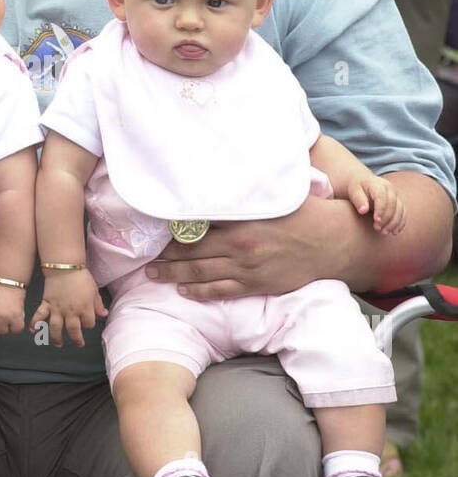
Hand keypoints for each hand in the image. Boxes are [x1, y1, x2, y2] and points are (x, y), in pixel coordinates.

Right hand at [31, 269, 106, 346]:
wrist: (64, 266)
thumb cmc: (81, 277)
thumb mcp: (94, 290)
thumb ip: (98, 304)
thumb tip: (104, 314)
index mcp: (85, 308)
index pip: (89, 324)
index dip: (89, 324)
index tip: (87, 322)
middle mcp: (71, 311)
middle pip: (74, 330)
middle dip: (77, 339)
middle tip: (78, 344)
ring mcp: (58, 309)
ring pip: (56, 328)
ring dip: (56, 338)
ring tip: (58, 344)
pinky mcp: (47, 303)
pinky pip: (39, 315)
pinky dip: (35, 323)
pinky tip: (33, 331)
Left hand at [143, 200, 336, 301]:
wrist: (331, 241)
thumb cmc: (303, 213)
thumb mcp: (272, 196)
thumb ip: (244, 194)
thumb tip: (215, 183)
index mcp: (242, 220)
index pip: (198, 225)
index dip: (173, 229)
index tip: (154, 229)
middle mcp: (240, 246)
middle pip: (192, 252)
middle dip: (166, 255)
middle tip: (145, 257)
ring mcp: (247, 268)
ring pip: (201, 274)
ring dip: (174, 275)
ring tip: (153, 274)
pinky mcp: (256, 285)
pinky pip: (221, 291)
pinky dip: (199, 292)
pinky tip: (183, 291)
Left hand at [347, 174, 405, 235]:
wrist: (364, 183)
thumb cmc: (357, 188)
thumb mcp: (354, 191)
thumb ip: (358, 200)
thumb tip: (363, 211)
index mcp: (378, 185)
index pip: (382, 197)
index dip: (380, 209)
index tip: (376, 221)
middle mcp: (390, 189)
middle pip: (392, 205)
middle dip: (386, 219)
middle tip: (377, 229)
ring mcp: (396, 196)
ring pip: (400, 210)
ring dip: (393, 223)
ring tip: (384, 232)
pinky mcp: (399, 203)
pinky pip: (403, 213)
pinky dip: (400, 223)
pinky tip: (394, 232)